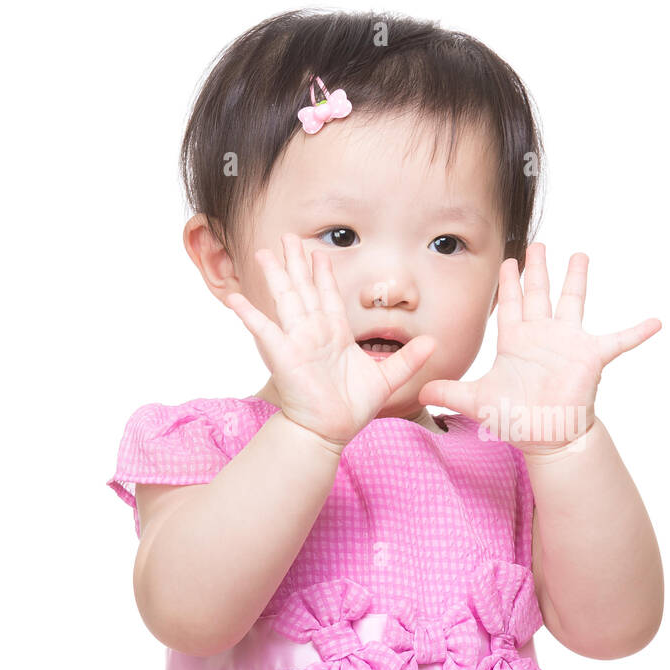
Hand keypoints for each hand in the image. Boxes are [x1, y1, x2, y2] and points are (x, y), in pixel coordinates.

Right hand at [224, 233, 435, 446]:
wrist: (330, 432)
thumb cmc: (352, 407)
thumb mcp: (388, 379)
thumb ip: (408, 359)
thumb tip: (432, 342)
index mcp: (335, 334)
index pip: (328, 296)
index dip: (324, 274)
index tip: (320, 253)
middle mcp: (313, 333)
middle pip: (303, 289)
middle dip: (296, 263)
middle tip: (289, 237)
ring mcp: (296, 341)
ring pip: (285, 300)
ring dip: (275, 276)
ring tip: (264, 253)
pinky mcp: (283, 355)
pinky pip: (263, 330)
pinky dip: (249, 314)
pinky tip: (236, 298)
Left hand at [418, 243, 659, 454]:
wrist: (547, 438)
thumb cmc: (517, 420)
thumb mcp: (478, 403)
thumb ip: (449, 393)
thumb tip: (418, 392)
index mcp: (516, 341)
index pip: (510, 304)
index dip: (507, 283)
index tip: (506, 259)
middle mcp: (543, 336)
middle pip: (539, 293)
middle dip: (538, 268)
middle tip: (537, 243)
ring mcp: (568, 343)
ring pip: (572, 302)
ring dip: (577, 279)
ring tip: (581, 254)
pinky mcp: (591, 357)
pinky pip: (618, 341)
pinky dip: (636, 332)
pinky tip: (655, 321)